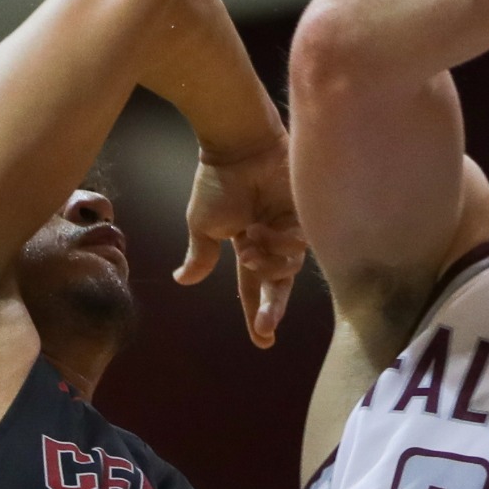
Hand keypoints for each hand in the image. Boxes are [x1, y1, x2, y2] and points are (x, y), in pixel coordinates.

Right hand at [172, 136, 305, 347]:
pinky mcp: (305, 215)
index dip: (257, 312)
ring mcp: (290, 227)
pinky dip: (281, 243)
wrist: (238, 146)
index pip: (253, 286)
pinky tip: (265, 227)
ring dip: (267, 264)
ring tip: (250, 242)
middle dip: (271, 308)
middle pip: (277, 284)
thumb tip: (182, 281)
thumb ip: (200, 255)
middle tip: (266, 326)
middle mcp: (271, 240)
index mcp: (247, 244)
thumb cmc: (218, 182)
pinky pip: (300, 245)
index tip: (263, 341)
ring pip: (289, 268)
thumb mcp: (203, 225)